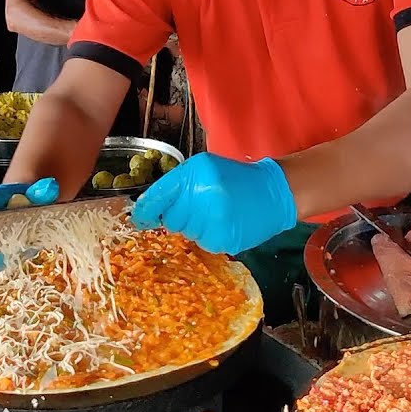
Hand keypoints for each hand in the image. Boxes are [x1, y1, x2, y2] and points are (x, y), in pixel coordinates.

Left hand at [131, 153, 296, 254]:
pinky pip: (202, 243)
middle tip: (197, 207)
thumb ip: (176, 184)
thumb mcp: (204, 168)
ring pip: (185, 233)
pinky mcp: (225, 240)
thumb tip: (148, 208)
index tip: (138, 218)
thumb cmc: (233, 178)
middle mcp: (204, 197)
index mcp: (196, 174)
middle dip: (178, 215)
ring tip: (214, 213)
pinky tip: (222, 224)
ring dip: (193, 226)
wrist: (271, 193)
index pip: (159, 196)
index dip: (145, 210)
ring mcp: (215, 221)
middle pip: (170, 219)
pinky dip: (208, 236)